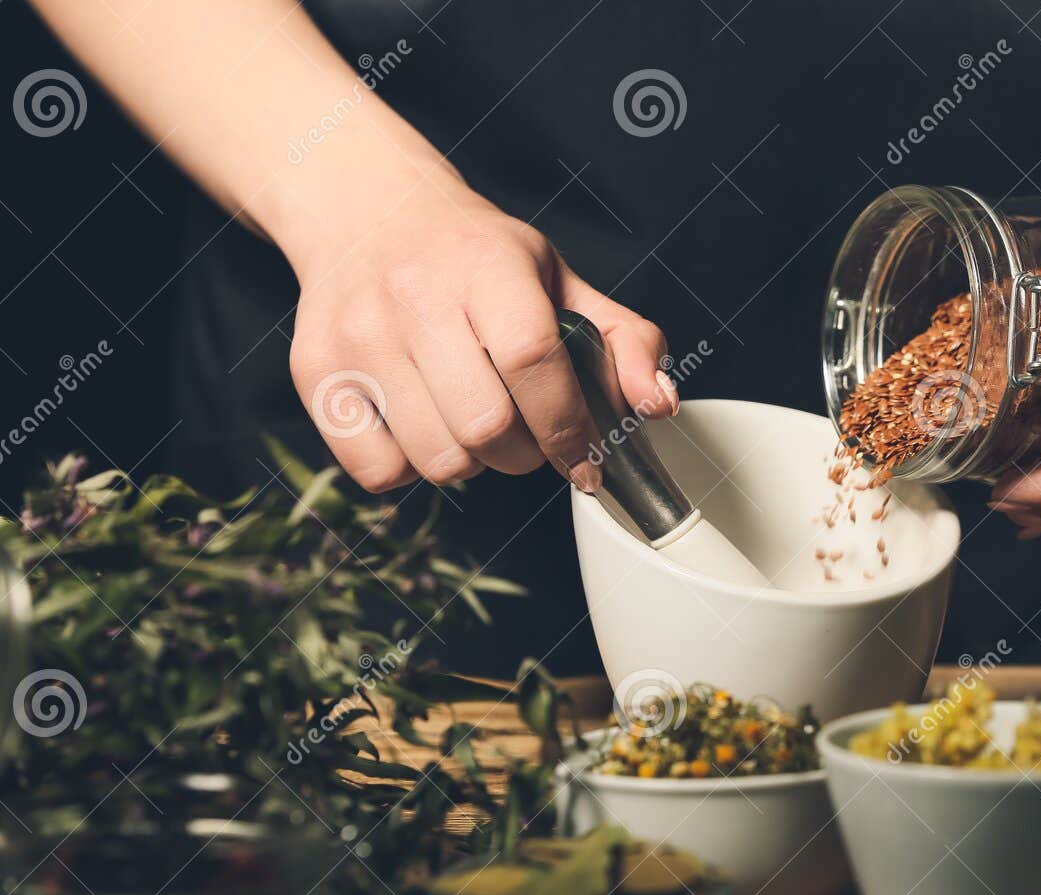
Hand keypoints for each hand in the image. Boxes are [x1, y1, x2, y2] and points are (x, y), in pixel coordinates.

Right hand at [286, 177, 674, 492]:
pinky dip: (413, 470)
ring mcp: (358, 337)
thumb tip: (657, 405)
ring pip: (436, 459)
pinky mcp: (317, 374)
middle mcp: (414, 298)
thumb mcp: (558, 278)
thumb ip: (622, 340)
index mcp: (486, 266)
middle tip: (528, 438)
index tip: (586, 460)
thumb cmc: (474, 257)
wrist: (365, 211)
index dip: (568, 427)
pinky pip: (379, 471)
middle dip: (524, 454)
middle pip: (486, 426)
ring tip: (474, 427)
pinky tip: (423, 429)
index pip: (533, 361)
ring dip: (472, 465)